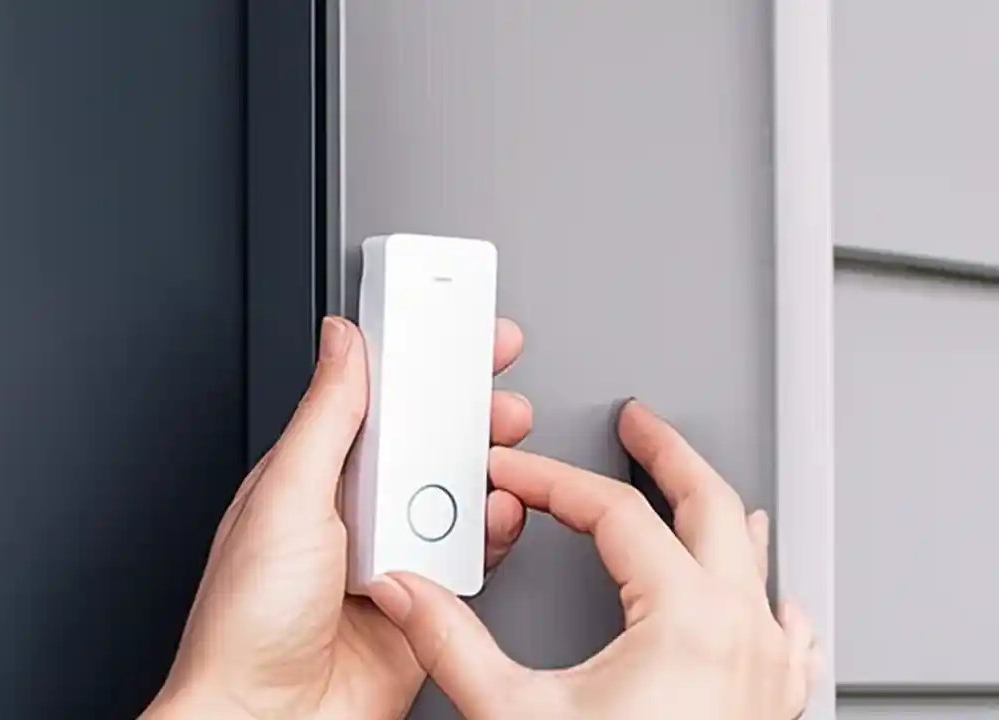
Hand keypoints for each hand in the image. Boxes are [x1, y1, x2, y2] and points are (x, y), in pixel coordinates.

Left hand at [143, 315, 531, 719]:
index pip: (372, 400)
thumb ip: (324, 417)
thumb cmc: (244, 625)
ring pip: (453, 494)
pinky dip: (491, 532)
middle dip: (467, 412)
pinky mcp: (423, 599)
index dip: (416, 364)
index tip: (457, 333)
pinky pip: (471, 553)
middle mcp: (351, 512)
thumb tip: (341, 339)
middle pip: (422, 443)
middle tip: (499, 393)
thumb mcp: (286, 497)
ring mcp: (390, 556)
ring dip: (484, 471)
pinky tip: (493, 517)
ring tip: (502, 453)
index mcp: (310, 475)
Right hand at [368, 400, 820, 719]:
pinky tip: (753, 590)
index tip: (514, 473)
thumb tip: (409, 592)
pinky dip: (759, 587)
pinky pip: (783, 624)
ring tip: (689, 485)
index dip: (552, 479)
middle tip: (637, 425)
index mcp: (684, 620)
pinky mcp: (770, 705)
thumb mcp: (515, 714)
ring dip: (717, 510)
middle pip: (712, 505)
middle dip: (667, 455)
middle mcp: (740, 635)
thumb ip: (451, 642)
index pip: (613, 511)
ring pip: (755, 556)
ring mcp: (766, 670)